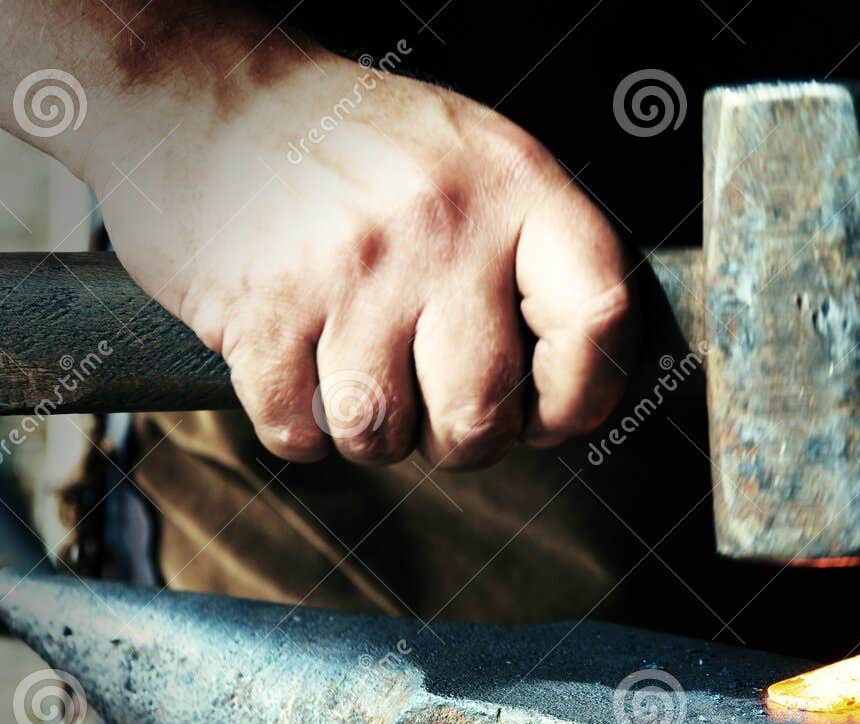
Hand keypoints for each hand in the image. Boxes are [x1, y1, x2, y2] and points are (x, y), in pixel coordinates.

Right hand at [83, 46, 635, 466]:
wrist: (206, 92)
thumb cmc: (364, 152)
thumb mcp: (480, 164)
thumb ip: (540, 261)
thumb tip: (585, 394)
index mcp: (517, 185)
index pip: (599, 319)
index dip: (585, 395)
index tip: (551, 415)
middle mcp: (443, 224)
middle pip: (480, 414)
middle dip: (461, 441)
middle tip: (439, 409)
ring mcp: (351, 267)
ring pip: (382, 434)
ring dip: (373, 432)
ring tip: (363, 375)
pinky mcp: (264, 307)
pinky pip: (300, 432)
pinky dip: (300, 425)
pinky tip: (300, 368)